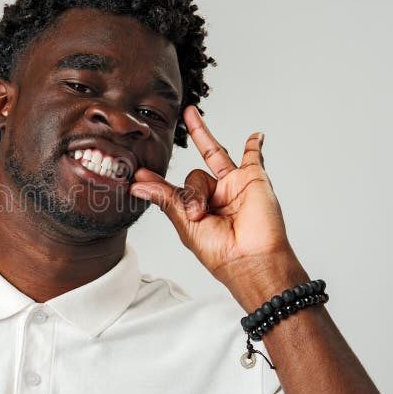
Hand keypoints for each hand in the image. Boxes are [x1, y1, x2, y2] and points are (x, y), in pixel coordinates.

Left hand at [129, 106, 308, 309]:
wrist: (251, 259)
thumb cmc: (220, 251)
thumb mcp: (185, 224)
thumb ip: (165, 198)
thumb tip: (138, 184)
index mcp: (197, 211)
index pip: (174, 190)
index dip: (157, 183)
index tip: (137, 175)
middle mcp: (215, 196)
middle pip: (193, 176)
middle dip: (186, 177)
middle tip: (176, 134)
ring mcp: (234, 185)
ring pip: (213, 157)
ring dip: (201, 155)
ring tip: (200, 212)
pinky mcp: (253, 178)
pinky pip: (253, 155)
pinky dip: (253, 144)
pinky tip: (255, 135)